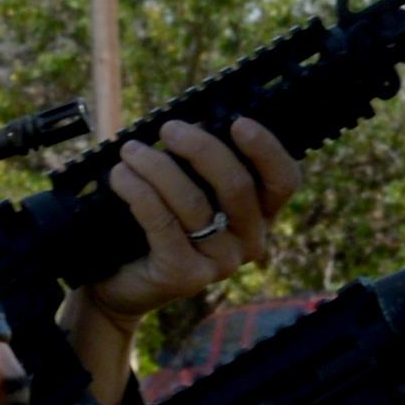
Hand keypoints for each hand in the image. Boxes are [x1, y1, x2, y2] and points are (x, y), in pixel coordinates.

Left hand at [68, 117, 297, 394]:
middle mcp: (250, 241)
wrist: (122, 283)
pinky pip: (162, 224)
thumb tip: (195, 121)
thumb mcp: (189, 187)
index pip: (283, 181)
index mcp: (261, 214)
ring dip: (157, 167)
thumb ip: (201, 162)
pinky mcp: (185, 276)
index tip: (238, 122)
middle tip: (168, 128)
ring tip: (130, 152)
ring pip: (194, 202)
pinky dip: (139, 193)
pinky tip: (120, 177)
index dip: (266, 149)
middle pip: (237, 186)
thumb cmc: (159, 223)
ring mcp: (220, 263)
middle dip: (200, 149)